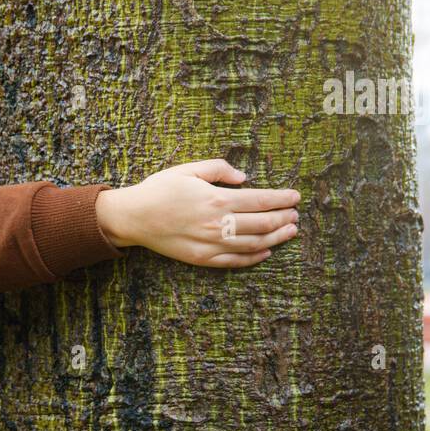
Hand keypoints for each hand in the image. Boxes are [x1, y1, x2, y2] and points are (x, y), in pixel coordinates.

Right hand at [95, 160, 299, 267]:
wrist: (134, 217)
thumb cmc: (159, 189)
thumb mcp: (188, 169)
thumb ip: (218, 169)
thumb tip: (244, 177)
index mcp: (217, 199)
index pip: (261, 200)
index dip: (282, 199)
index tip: (295, 197)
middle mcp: (218, 224)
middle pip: (263, 223)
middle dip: (283, 218)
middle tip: (295, 215)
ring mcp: (211, 244)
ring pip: (254, 244)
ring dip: (276, 238)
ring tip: (290, 232)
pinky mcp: (202, 258)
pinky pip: (235, 261)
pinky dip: (254, 257)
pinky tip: (266, 251)